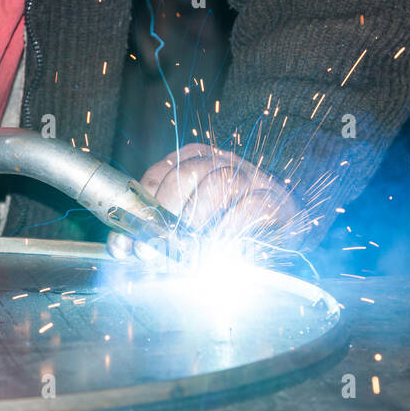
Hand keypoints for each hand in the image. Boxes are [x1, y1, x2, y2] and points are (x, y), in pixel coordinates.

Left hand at [108, 143, 300, 260]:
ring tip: (183, 248)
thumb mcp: (189, 226)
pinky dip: (228, 228)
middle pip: (187, 174)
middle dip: (165, 212)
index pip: (159, 173)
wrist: (288, 226)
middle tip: (152, 246)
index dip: (141, 206)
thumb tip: (121, 247)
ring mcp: (251, 178)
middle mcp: (221, 163)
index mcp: (194, 162)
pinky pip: (250, 207)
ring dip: (196, 219)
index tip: (128, 239)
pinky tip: (215, 246)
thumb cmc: (232, 227)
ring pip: (218, 185)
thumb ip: (157, 232)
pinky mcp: (275, 200)